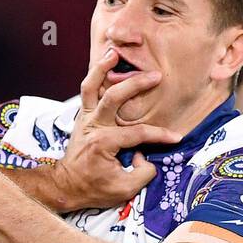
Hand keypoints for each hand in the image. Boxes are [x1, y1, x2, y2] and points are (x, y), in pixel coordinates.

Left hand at [50, 49, 180, 211]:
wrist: (66, 185)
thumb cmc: (93, 188)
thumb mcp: (123, 189)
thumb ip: (142, 173)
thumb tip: (146, 155)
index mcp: (104, 142)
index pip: (138, 134)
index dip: (160, 135)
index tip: (176, 137)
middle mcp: (93, 126)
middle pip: (113, 97)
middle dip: (136, 85)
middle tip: (156, 76)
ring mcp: (85, 118)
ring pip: (90, 86)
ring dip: (102, 68)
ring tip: (115, 52)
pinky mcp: (83, 116)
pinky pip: (87, 91)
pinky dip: (95, 76)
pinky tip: (106, 63)